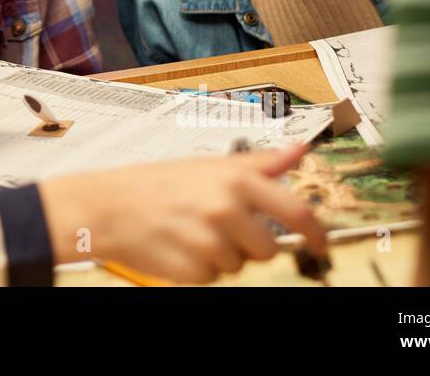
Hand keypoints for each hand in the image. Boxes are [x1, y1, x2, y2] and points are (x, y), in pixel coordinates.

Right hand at [38, 142, 325, 283]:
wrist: (108, 206)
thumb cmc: (159, 183)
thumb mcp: (211, 164)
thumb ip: (260, 162)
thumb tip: (300, 149)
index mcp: (237, 180)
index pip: (298, 212)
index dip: (317, 233)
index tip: (321, 244)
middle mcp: (226, 209)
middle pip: (268, 248)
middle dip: (250, 244)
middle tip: (219, 227)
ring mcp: (209, 241)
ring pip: (239, 265)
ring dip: (221, 255)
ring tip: (192, 232)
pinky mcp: (192, 270)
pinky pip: (212, 278)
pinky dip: (199, 268)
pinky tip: (179, 246)